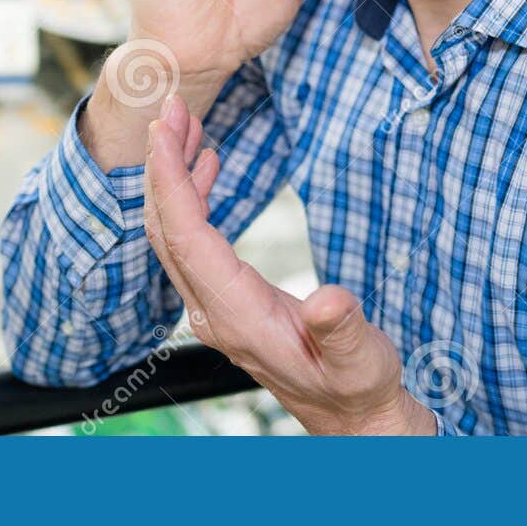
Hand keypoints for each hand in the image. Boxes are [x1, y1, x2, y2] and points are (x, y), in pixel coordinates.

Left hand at [142, 94, 434, 435]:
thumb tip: (330, 301)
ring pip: (175, 232)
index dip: (172, 181)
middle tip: (171, 106)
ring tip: (186, 124)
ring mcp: (214, 306)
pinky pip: (193, 239)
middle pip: (168, 228)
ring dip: (175, 176)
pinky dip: (193, 195)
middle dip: (163, 165)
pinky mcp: (224, 299)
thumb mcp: (363, 358)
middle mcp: (213, 311)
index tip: (165, 130)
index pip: (188, 238)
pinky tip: (208, 164)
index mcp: (237, 317)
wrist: (353, 419)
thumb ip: (344, 328)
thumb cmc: (360, 387)